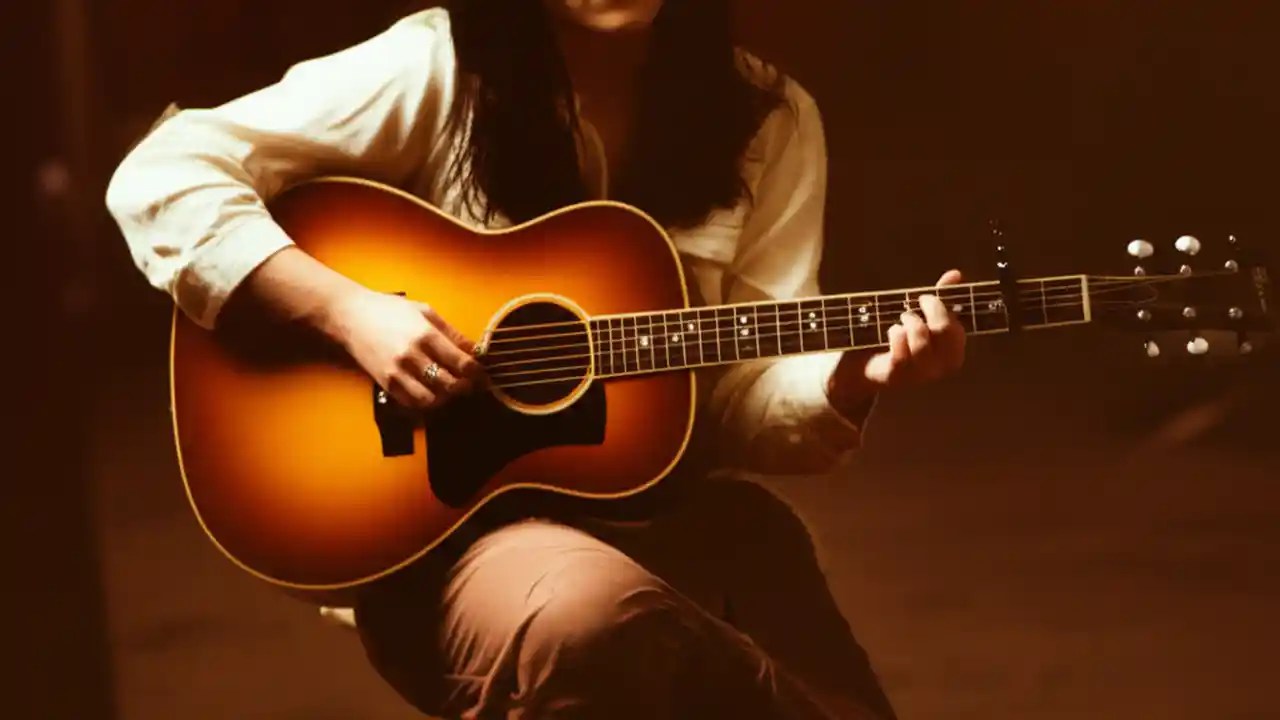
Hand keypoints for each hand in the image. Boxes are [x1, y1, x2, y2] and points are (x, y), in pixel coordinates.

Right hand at [326, 288, 484, 409]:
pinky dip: (426, 402)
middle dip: (465, 387)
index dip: (477, 373)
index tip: (483, 374)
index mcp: (425, 335)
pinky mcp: (385, 384)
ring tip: (449, 388)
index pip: (461, 363)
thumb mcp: (425, 312)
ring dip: (446, 397)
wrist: (350, 316)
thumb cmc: (389, 310)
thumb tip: (475, 350)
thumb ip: (452, 333)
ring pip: (432, 399)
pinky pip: (411, 403)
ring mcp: (397, 373)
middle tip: (470, 383)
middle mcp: (412, 356)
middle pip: (450, 384)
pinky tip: (430, 391)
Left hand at [830, 269, 966, 406]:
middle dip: (930, 309)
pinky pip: (900, 352)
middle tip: (918, 301)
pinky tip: (892, 331)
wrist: (869, 364)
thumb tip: (956, 274)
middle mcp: (941, 367)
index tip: (925, 298)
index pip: (956, 328)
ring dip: (909, 322)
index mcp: (954, 353)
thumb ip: (941, 297)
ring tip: (902, 319)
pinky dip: (895, 334)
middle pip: (944, 331)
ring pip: (921, 341)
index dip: (941, 307)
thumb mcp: (924, 316)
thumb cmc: (904, 338)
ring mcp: (920, 374)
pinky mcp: (898, 376)